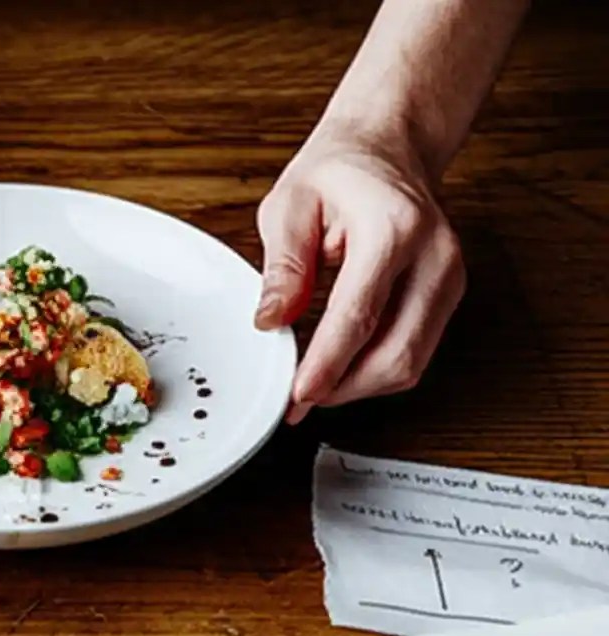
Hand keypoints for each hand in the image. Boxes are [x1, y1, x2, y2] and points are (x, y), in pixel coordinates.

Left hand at [253, 123, 465, 423]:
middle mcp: (435, 256)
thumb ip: (283, 266)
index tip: (299, 393)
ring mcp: (451, 276)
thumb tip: (272, 320)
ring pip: (412, 361)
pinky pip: (416, 349)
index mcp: (394, 228)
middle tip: (298, 400)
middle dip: (345, 388)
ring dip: (360, 385)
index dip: (328, 363)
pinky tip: (342, 368)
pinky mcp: (449, 293)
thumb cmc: (338, 171)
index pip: (360, 314)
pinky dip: (376, 368)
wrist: (386, 148)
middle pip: (398, 352)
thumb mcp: (289, 204)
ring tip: (314, 387)